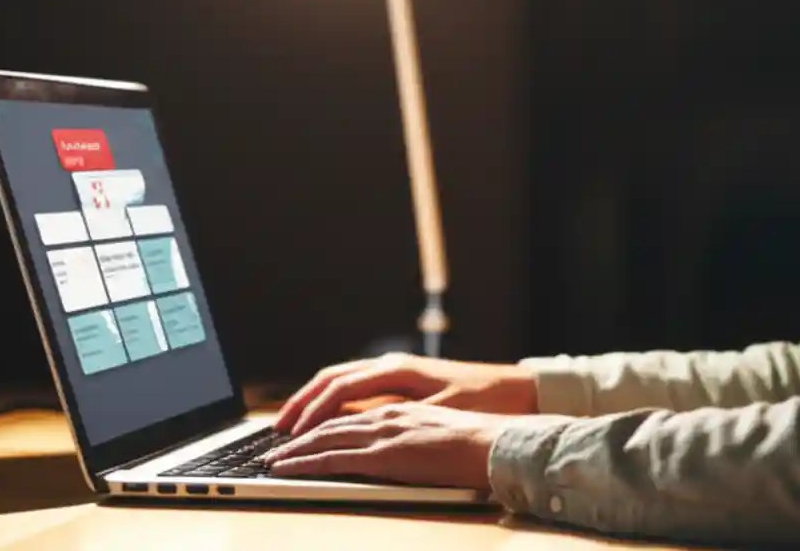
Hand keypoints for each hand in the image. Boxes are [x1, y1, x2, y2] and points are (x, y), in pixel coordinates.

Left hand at [263, 403, 506, 489]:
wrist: (496, 443)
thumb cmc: (477, 440)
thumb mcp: (438, 428)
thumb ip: (412, 432)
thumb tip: (398, 446)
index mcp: (399, 408)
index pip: (348, 412)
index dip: (320, 422)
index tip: (301, 432)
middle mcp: (386, 415)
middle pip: (330, 421)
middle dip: (298, 432)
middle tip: (274, 445)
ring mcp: (383, 433)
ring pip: (325, 437)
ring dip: (294, 448)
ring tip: (273, 459)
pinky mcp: (385, 455)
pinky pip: (335, 458)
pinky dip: (306, 462)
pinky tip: (288, 468)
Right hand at [275, 352, 537, 434]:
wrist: (520, 391)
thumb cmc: (488, 400)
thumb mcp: (443, 411)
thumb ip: (401, 417)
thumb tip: (362, 425)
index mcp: (398, 371)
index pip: (341, 388)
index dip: (313, 411)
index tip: (294, 433)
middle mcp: (392, 367)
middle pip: (332, 379)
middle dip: (302, 403)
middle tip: (278, 429)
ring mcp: (397, 372)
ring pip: (341, 381)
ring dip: (314, 401)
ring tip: (292, 424)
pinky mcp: (404, 382)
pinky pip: (357, 389)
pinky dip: (333, 402)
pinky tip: (326, 419)